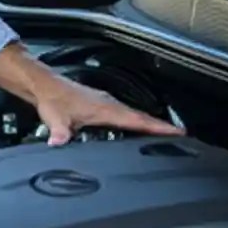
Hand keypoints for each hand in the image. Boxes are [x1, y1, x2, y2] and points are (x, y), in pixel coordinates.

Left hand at [32, 74, 184, 145]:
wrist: (44, 86)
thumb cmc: (52, 99)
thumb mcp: (55, 118)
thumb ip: (59, 131)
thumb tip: (59, 142)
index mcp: (105, 108)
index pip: (137, 120)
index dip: (158, 127)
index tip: (178, 132)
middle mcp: (109, 104)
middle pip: (142, 117)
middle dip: (162, 126)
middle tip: (182, 136)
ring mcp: (106, 103)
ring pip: (134, 115)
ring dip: (150, 124)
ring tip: (167, 134)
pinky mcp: (101, 105)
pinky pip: (125, 114)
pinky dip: (137, 121)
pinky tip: (138, 128)